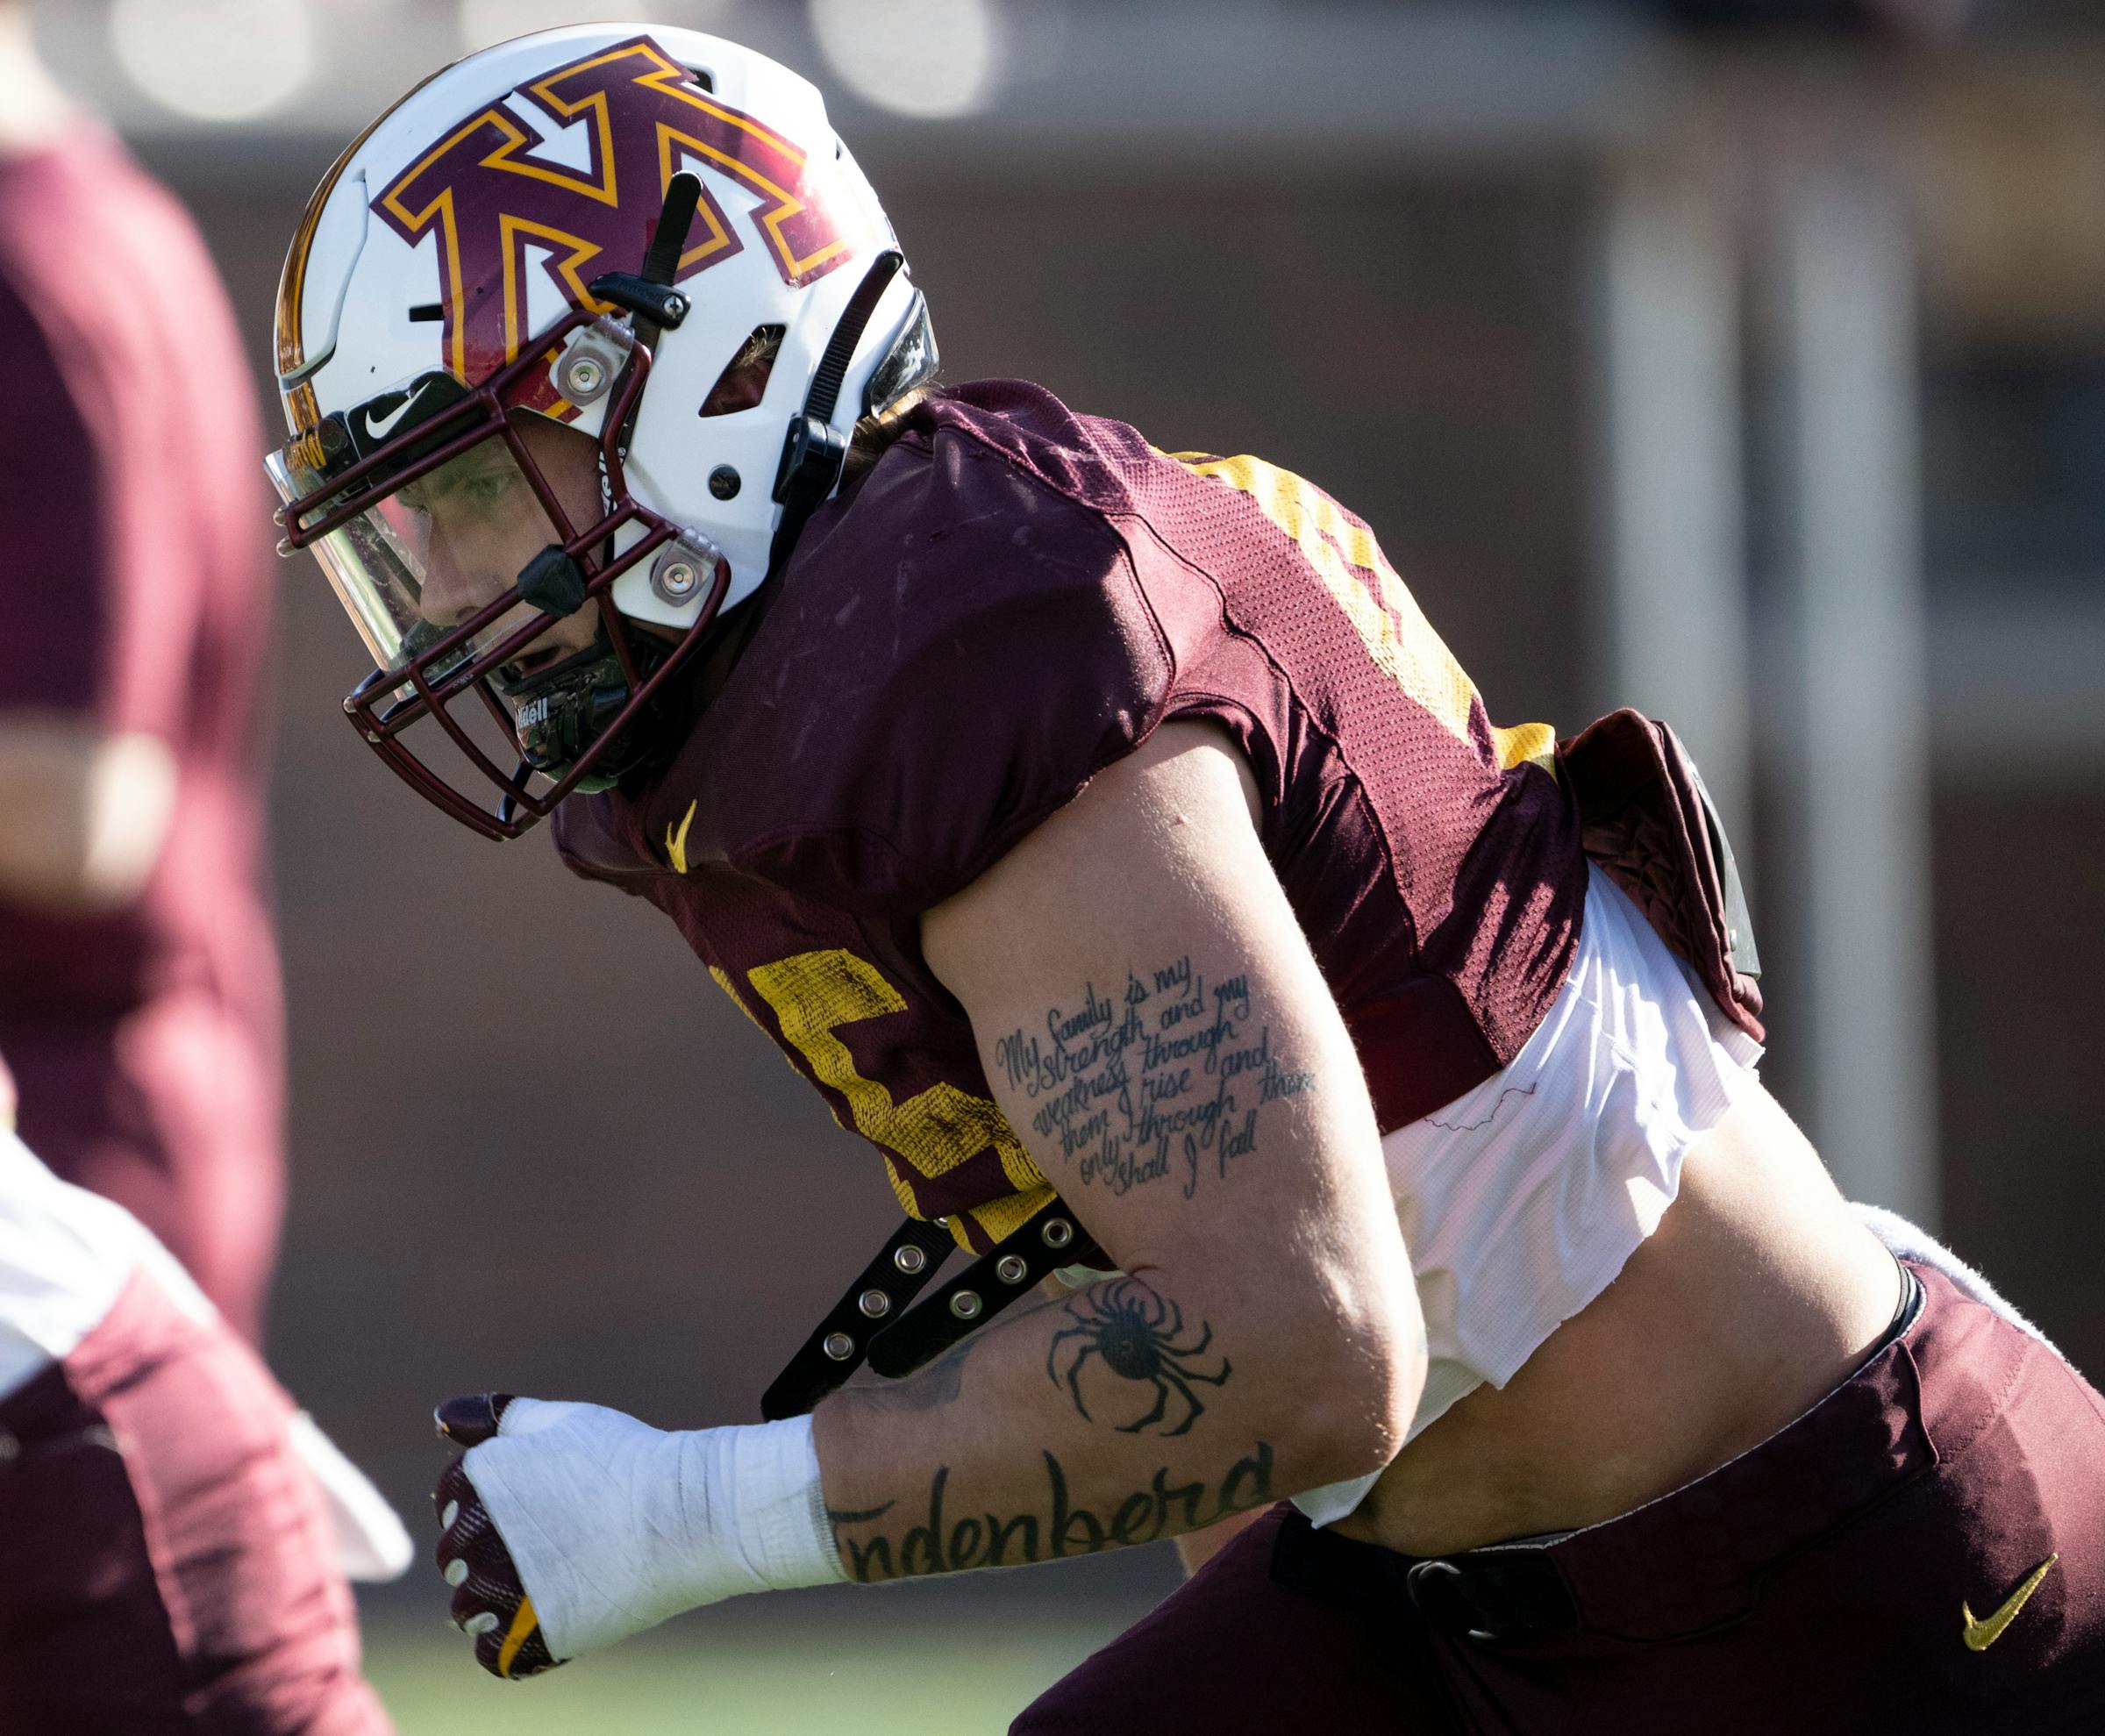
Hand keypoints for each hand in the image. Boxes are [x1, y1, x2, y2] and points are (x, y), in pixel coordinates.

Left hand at [431, 1392, 844, 1677]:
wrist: (687, 1516)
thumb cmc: (627, 1460)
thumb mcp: (561, 1420)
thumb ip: (495, 1418)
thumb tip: (443, 1416)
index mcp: (476, 1479)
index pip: (450, 1501)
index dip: (495, 1502)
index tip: (543, 1499)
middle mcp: (474, 1537)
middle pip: (454, 1558)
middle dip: (490, 1553)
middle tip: (555, 1541)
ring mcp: (499, 1592)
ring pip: (466, 1610)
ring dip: (496, 1602)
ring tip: (555, 1581)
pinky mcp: (527, 1637)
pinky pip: (493, 1653)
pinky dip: (514, 1642)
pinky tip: (552, 1614)